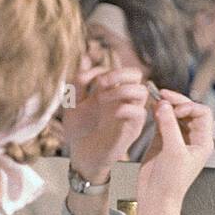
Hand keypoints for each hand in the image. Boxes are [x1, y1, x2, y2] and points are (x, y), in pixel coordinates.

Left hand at [63, 66, 148, 181]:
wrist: (81, 156)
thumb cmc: (79, 131)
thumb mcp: (73, 102)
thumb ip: (79, 81)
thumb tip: (86, 58)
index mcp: (113, 91)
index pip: (124, 70)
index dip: (110, 69)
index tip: (92, 80)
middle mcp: (124, 100)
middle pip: (138, 75)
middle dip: (120, 73)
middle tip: (101, 83)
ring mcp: (130, 114)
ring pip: (142, 91)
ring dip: (121, 90)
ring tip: (101, 99)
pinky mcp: (132, 129)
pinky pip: (140, 113)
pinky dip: (125, 108)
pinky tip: (110, 113)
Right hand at [137, 90, 213, 207]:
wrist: (156, 197)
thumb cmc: (172, 182)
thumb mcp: (173, 152)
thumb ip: (169, 126)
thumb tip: (164, 106)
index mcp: (203, 141)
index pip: (201, 113)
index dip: (189, 107)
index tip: (174, 110)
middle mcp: (191, 138)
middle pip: (188, 111)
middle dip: (176, 102)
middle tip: (162, 95)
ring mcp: (176, 139)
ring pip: (174, 114)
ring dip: (166, 106)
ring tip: (155, 100)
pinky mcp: (162, 141)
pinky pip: (162, 122)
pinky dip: (157, 114)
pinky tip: (151, 109)